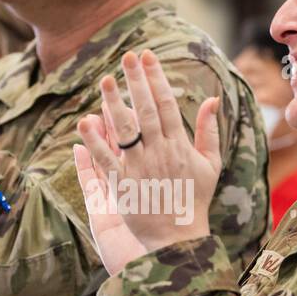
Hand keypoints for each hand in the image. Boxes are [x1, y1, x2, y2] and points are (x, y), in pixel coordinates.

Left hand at [74, 50, 219, 269]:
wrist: (178, 239)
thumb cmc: (194, 201)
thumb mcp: (210, 165)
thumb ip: (208, 130)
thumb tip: (211, 98)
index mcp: (180, 145)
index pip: (167, 104)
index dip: (156, 78)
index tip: (147, 56)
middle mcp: (160, 153)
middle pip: (146, 110)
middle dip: (136, 81)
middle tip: (126, 56)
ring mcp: (140, 169)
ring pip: (125, 130)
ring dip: (114, 103)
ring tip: (104, 79)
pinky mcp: (123, 186)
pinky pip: (106, 159)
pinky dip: (95, 141)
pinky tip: (84, 122)